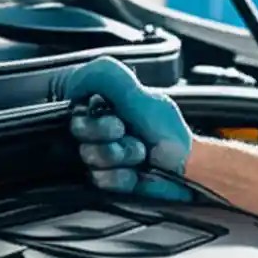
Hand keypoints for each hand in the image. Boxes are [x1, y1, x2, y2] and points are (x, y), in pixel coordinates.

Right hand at [64, 57, 192, 200]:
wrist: (183, 167)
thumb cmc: (166, 131)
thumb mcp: (141, 96)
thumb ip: (108, 78)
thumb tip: (73, 82)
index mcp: (103, 103)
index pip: (75, 102)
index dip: (95, 114)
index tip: (117, 118)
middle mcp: (96, 127)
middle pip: (78, 128)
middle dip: (107, 133)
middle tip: (128, 132)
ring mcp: (99, 153)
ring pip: (89, 154)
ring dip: (121, 155)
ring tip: (140, 153)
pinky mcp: (104, 178)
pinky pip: (99, 178)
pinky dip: (123, 176)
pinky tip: (135, 172)